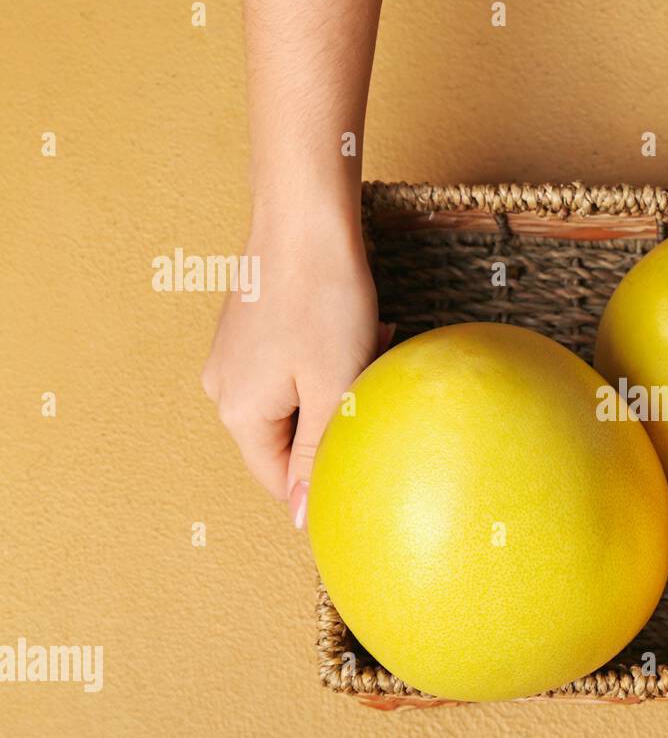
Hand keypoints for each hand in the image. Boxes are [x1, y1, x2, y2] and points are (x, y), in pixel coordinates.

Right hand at [201, 212, 393, 525]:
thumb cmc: (323, 302)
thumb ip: (318, 457)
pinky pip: (295, 364)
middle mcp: (224, 388)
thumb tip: (301, 520)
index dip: (324, 477)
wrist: (305, 218)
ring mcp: (234, 356)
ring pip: (300, 397)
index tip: (366, 455)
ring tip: (370, 343)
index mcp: (239, 413)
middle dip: (339, 418)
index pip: (279, 480)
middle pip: (290, 437)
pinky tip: (358, 326)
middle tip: (374, 381)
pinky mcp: (251, 329)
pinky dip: (330, 356)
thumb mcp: (334, 389)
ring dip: (341, 382)